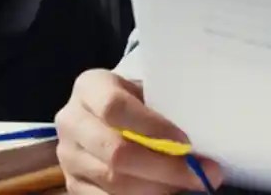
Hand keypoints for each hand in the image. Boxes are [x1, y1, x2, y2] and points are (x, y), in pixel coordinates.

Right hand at [54, 69, 223, 193]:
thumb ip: (165, 110)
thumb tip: (201, 149)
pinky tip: (164, 193)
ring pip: (114, 183)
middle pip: (116, 153)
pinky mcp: (73, 186)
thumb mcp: (145, 91)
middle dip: (164, 168)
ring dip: (158, 189)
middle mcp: (71, 122)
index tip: (186, 142)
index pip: (115, 107)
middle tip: (201, 175)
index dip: (152, 127)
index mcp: (89, 87)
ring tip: (187, 184)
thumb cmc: (135, 100)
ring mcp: (68, 158)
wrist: (102, 115)